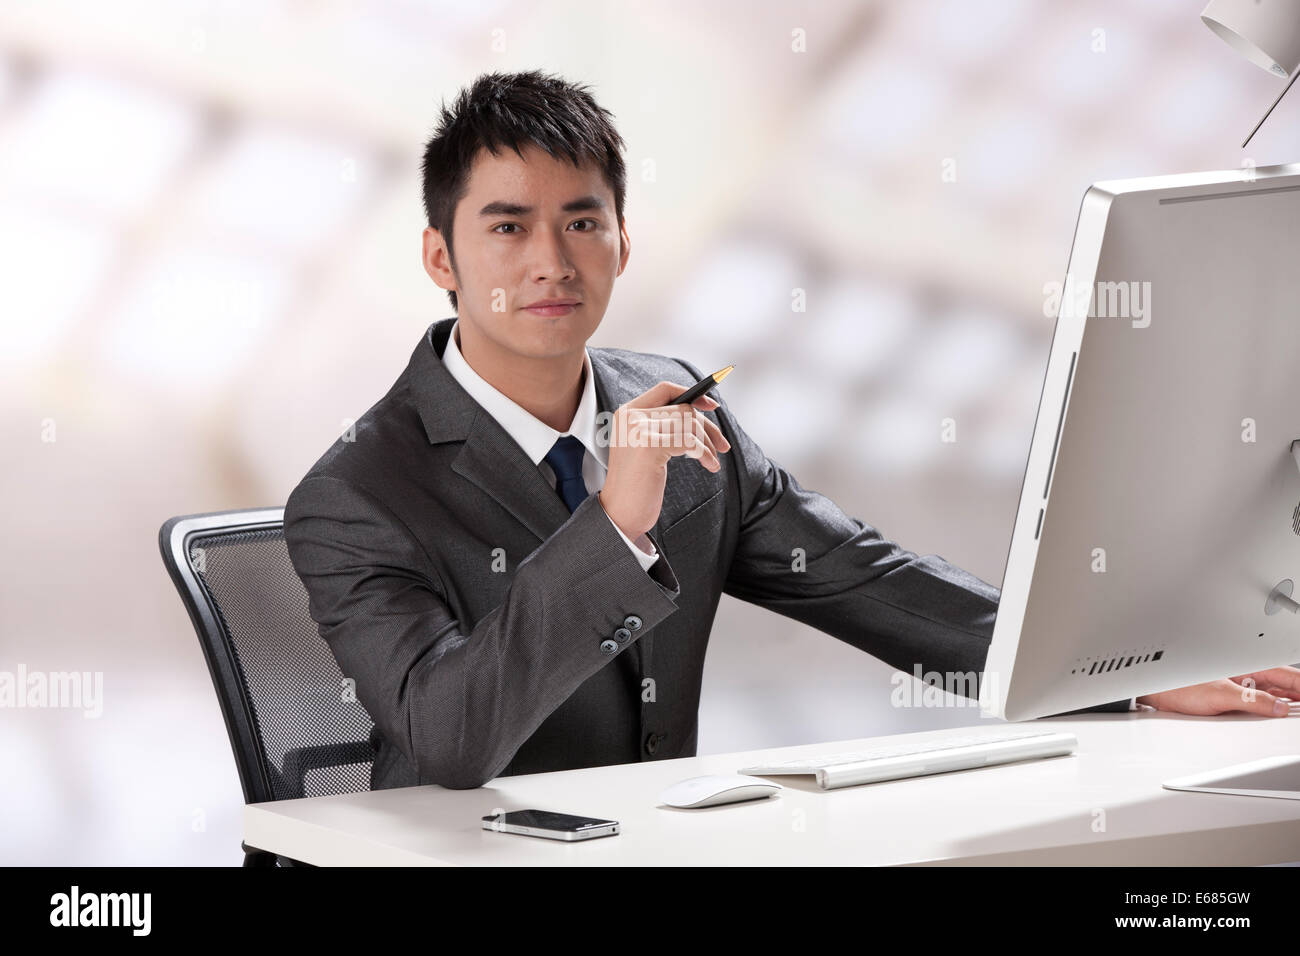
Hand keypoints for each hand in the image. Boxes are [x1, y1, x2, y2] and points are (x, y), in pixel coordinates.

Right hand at [598, 382, 730, 540]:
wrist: (619, 512)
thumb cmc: (636, 483)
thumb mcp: (645, 446)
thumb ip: (663, 425)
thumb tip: (700, 408)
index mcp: (627, 413)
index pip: (665, 389)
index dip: (693, 394)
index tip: (712, 406)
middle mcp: (631, 417)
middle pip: (684, 408)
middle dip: (708, 427)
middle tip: (721, 445)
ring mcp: (638, 430)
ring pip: (690, 423)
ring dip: (708, 443)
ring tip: (711, 460)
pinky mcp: (649, 446)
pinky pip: (690, 441)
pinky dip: (705, 453)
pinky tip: (709, 466)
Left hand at [1136, 665, 1299, 715]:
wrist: (1155, 691)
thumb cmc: (1179, 685)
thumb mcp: (1220, 695)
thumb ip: (1251, 700)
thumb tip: (1279, 707)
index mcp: (1249, 667)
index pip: (1290, 677)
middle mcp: (1247, 674)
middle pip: (1285, 685)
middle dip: (1298, 696)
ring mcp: (1241, 686)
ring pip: (1275, 693)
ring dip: (1288, 702)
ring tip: (1295, 714)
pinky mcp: (1232, 696)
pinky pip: (1261, 702)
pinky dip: (1273, 708)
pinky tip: (1277, 716)